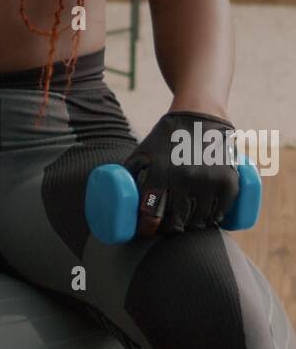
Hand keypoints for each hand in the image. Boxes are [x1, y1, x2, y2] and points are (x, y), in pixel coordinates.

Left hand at [122, 111, 239, 237]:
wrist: (200, 116)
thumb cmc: (165, 140)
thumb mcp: (142, 153)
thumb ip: (128, 178)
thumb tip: (118, 207)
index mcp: (160, 171)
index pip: (151, 214)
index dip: (147, 229)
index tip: (146, 232)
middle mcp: (186, 177)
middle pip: (176, 223)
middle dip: (169, 228)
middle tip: (167, 225)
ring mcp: (209, 180)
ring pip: (199, 223)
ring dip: (191, 225)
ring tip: (185, 219)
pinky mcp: (228, 182)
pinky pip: (219, 215)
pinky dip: (212, 219)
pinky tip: (205, 216)